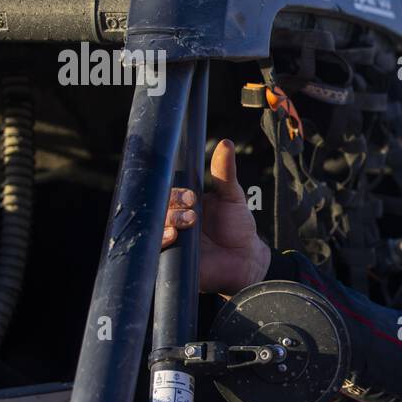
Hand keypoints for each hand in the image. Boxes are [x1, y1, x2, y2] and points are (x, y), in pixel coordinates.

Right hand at [163, 138, 270, 294]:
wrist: (246, 258)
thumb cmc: (238, 226)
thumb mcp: (232, 196)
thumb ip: (225, 172)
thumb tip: (226, 143)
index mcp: (183, 203)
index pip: (167, 191)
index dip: (175, 192)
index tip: (191, 196)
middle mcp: (173, 219)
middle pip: (158, 208)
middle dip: (173, 207)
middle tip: (192, 212)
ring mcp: (170, 239)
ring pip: (155, 227)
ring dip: (168, 223)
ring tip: (188, 223)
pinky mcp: (170, 258)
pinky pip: (156, 249)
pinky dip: (161, 242)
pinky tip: (172, 237)